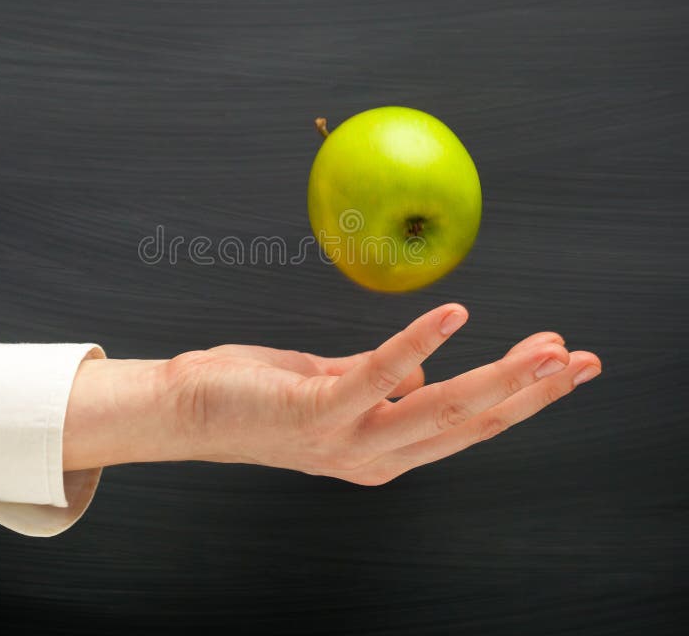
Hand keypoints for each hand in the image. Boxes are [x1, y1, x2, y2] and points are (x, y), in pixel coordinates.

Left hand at [63, 304, 600, 484]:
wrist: (190, 410)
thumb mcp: (336, 391)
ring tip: (545, 346)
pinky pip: (378, 375)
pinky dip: (419, 343)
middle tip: (581, 359)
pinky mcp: (318, 411)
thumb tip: (426, 364)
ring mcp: (348, 439)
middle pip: (470, 423)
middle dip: (531, 392)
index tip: (562, 364)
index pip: (469, 424)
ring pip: (441, 408)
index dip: (521, 398)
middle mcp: (376, 456)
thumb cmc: (262, 395)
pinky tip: (455, 315)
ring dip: (499, 375)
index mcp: (385, 450)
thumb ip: (383, 382)